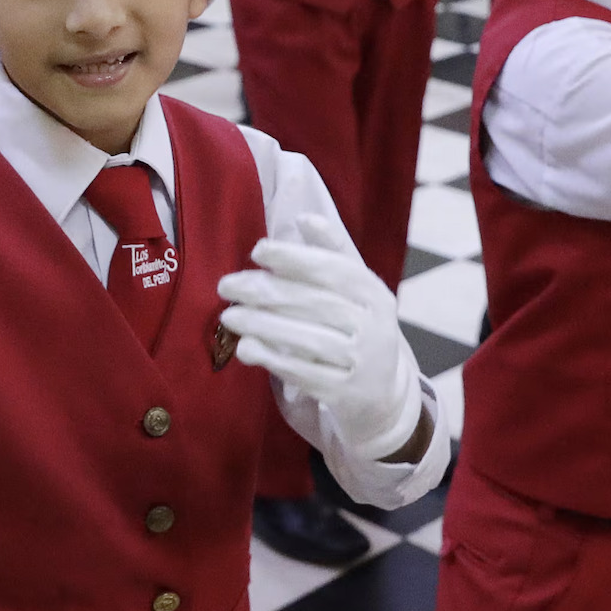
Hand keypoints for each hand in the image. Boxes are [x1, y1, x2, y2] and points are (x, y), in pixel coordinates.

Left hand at [218, 214, 423, 458]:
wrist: (384, 393)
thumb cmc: (359, 328)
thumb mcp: (355, 290)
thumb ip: (331, 252)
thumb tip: (305, 217)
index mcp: (375, 294)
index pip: (334, 269)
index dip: (295, 258)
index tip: (257, 250)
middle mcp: (374, 327)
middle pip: (314, 303)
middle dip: (265, 292)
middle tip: (226, 285)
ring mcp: (360, 362)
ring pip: (306, 339)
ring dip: (262, 326)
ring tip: (229, 317)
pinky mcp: (343, 393)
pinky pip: (303, 373)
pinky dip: (272, 359)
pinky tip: (246, 348)